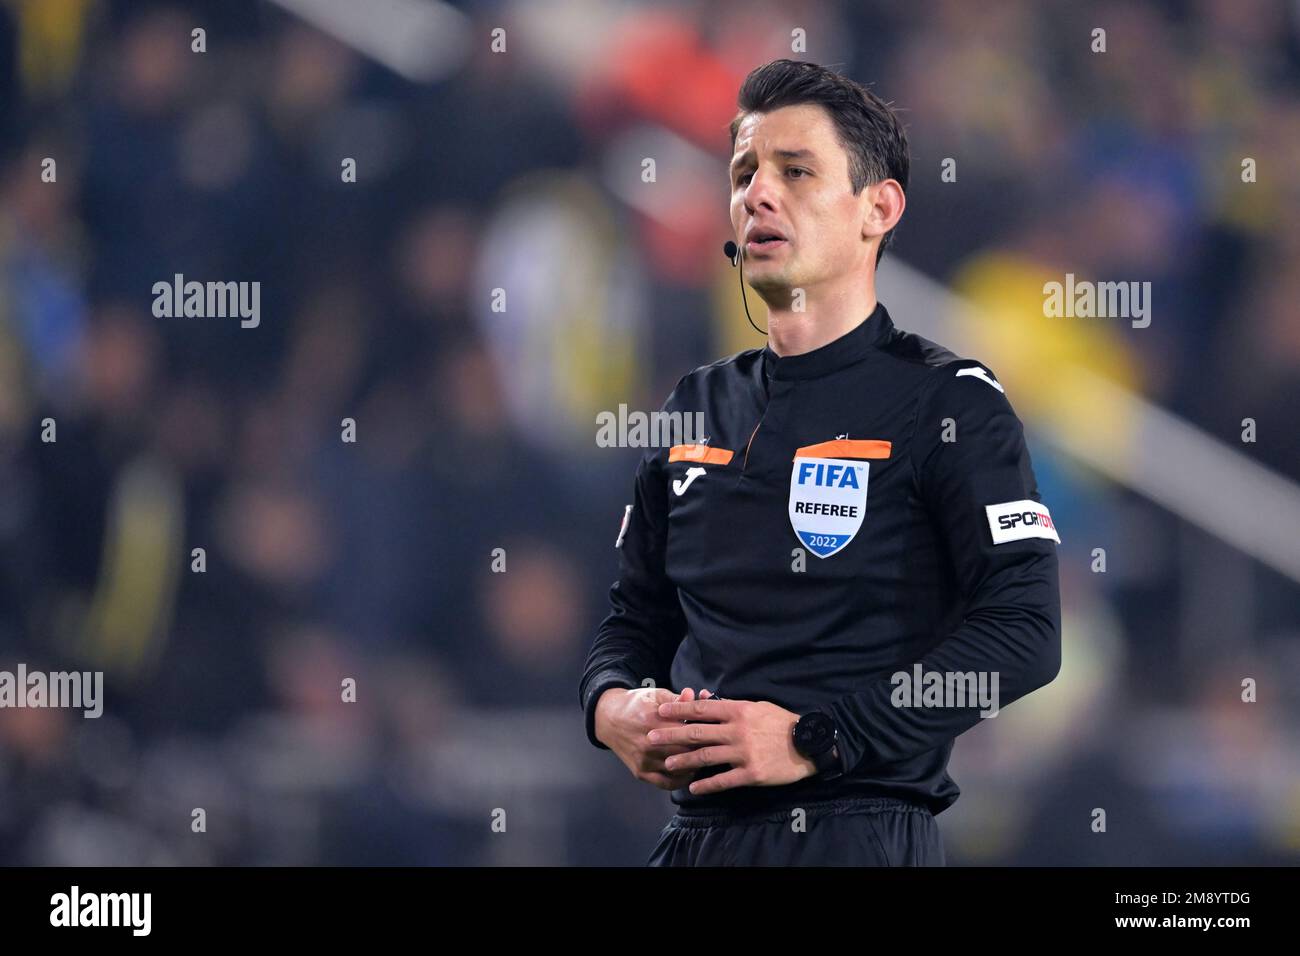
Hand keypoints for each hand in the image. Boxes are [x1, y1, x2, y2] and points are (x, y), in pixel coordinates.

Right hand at [595, 686, 715, 789]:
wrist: (608, 719)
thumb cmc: (635, 704)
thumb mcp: (655, 695)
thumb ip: (677, 699)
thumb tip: (694, 694)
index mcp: (652, 720)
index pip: (687, 731)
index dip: (704, 732)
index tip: (716, 731)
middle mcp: (647, 744)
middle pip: (684, 752)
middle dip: (703, 750)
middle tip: (717, 748)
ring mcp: (644, 760)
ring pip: (678, 769)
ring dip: (694, 765)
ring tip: (707, 759)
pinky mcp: (640, 772)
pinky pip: (666, 783)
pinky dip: (681, 780)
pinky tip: (690, 773)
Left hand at [649, 697, 817, 794]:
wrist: (808, 744)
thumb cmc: (781, 723)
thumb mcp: (757, 707)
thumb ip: (732, 706)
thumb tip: (707, 698)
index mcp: (738, 711)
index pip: (702, 709)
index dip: (679, 710)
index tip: (661, 711)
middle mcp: (737, 731)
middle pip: (697, 733)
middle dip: (671, 735)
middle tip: (651, 737)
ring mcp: (743, 753)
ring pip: (705, 757)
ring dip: (684, 761)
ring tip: (667, 764)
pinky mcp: (751, 773)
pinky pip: (723, 780)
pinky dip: (706, 785)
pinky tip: (693, 788)